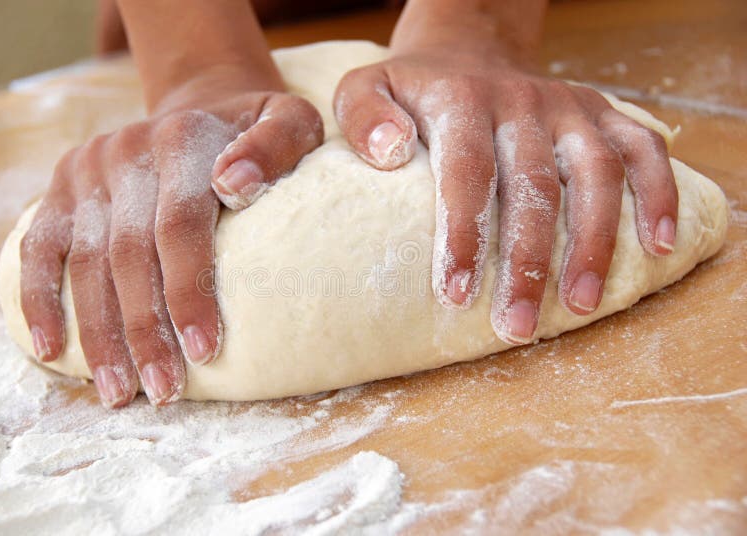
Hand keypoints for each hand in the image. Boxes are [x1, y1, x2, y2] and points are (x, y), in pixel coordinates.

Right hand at [20, 72, 322, 406]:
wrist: (201, 108)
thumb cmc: (255, 135)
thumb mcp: (289, 122)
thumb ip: (277, 145)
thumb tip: (234, 186)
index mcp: (184, 140)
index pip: (180, 225)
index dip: (189, 291)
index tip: (205, 351)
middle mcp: (129, 151)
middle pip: (129, 253)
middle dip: (144, 330)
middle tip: (162, 392)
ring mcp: (89, 169)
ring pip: (84, 261)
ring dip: (98, 332)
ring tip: (117, 392)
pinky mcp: (61, 185)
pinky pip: (39, 247)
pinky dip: (38, 299)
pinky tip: (49, 349)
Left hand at [334, 23, 676, 344]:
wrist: (466, 52)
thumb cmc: (412, 91)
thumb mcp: (364, 89)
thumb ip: (363, 117)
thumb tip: (389, 153)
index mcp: (461, 100)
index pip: (467, 172)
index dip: (465, 234)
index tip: (458, 294)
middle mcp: (520, 101)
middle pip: (532, 185)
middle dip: (527, 261)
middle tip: (516, 326)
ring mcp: (567, 107)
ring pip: (593, 172)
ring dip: (593, 242)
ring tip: (581, 305)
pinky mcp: (602, 111)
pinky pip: (642, 147)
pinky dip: (659, 192)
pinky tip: (659, 244)